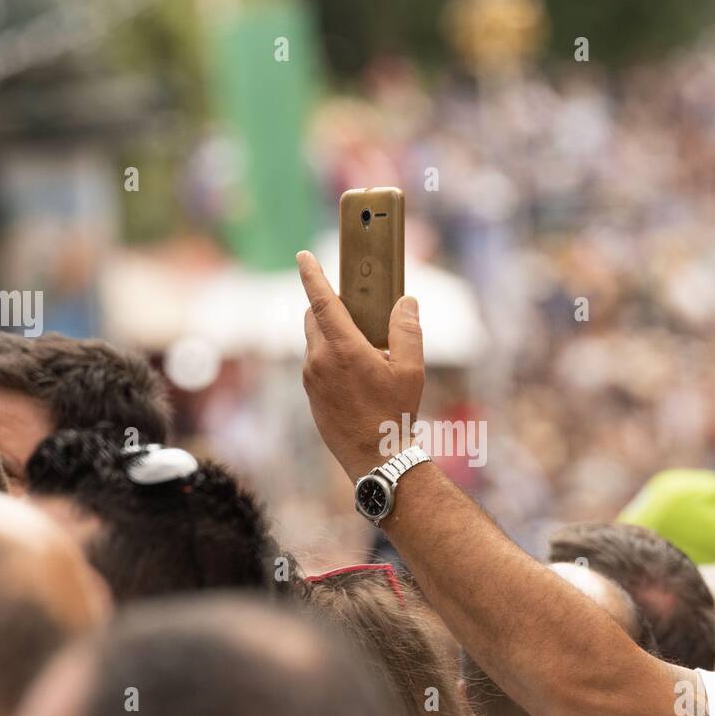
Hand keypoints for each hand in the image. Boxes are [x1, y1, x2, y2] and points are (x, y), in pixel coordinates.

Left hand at [298, 250, 423, 480]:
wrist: (375, 459)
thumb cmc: (395, 414)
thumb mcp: (411, 370)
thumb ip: (408, 331)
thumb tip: (406, 302)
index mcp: (343, 348)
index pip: (322, 301)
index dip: (312, 275)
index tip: (303, 256)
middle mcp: (320, 360)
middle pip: (314, 317)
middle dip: (329, 306)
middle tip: (356, 309)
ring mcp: (311, 379)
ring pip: (314, 342)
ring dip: (331, 334)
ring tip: (363, 349)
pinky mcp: (311, 395)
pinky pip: (316, 364)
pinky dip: (330, 357)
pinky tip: (355, 373)